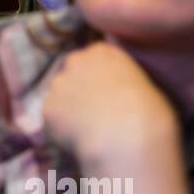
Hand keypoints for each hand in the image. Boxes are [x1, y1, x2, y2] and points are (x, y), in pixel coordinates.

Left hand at [41, 42, 179, 167]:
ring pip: (58, 97)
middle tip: (91, 111)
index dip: (96, 78)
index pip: (92, 59)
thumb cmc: (147, 112)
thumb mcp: (144, 86)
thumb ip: (123, 82)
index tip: (103, 93)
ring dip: (67, 110)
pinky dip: (60, 130)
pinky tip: (77, 141)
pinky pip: (52, 121)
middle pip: (70, 73)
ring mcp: (58, 85)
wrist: (126, 138)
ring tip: (86, 131)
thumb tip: (118, 95)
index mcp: (103, 52)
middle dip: (76, 89)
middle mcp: (75, 62)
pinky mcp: (46, 109)